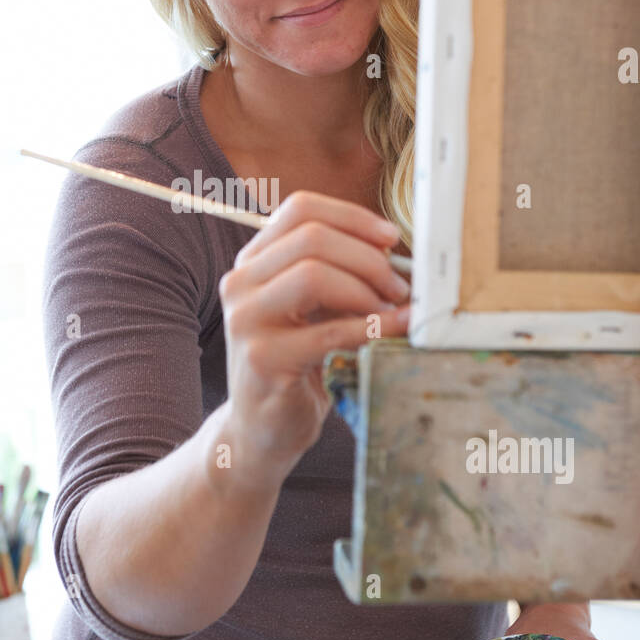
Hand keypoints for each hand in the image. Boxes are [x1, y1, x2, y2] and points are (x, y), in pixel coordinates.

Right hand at [219, 190, 410, 484]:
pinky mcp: (263, 359)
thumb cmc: (298, 365)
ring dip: (367, 289)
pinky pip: (327, 331)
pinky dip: (371, 328)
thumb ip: (338, 275)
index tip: (391, 239)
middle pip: (311, 238)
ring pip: (313, 274)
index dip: (352, 217)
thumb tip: (393, 251)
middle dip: (368, 258)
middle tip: (399, 287)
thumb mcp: (313, 309)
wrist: (262, 430)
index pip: (300, 209)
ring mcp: (246, 320)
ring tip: (394, 310)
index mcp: (252, 262)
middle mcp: (240, 283)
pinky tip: (394, 331)